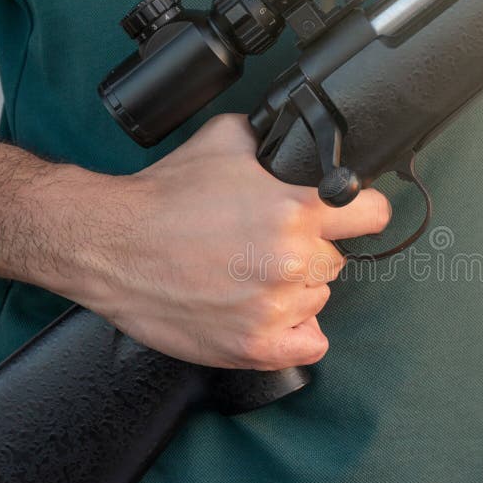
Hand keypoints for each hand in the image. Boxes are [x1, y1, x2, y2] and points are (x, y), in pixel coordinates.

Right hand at [73, 114, 390, 369]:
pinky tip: (272, 316)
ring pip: (318, 299)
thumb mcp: (224, 140)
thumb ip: (273, 141)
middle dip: (311, 252)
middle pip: (336, 261)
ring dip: (295, 291)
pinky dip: (296, 332)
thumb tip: (296, 138)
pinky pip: (310, 344)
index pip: (371, 215)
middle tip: (269, 247)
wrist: (111, 244)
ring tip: (251, 278)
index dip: (363, 213)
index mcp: (295, 210)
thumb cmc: (163, 196)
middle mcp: (292, 259)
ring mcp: (275, 307)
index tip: (353, 218)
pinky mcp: (254, 345)